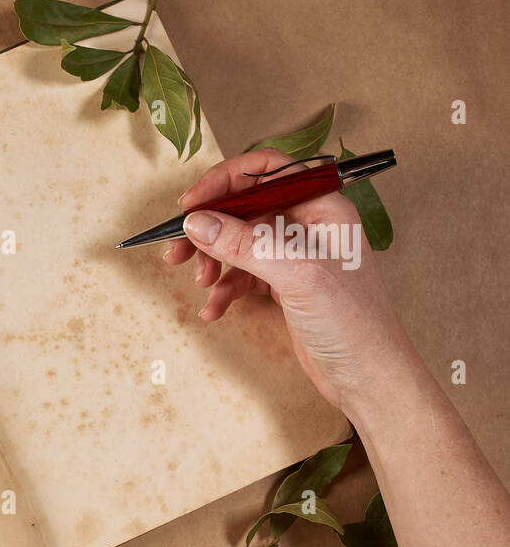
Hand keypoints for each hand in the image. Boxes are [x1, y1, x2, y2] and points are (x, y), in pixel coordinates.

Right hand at [163, 148, 412, 421]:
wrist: (367, 375)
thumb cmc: (352, 321)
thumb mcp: (296, 274)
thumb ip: (245, 244)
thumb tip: (197, 222)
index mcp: (321, 206)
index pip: (266, 171)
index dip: (224, 180)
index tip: (190, 203)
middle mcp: (307, 224)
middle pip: (244, 207)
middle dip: (209, 227)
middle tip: (178, 250)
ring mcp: (294, 255)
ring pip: (238, 241)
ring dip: (212, 260)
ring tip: (200, 283)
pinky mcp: (284, 284)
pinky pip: (242, 275)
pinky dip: (224, 289)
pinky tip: (214, 309)